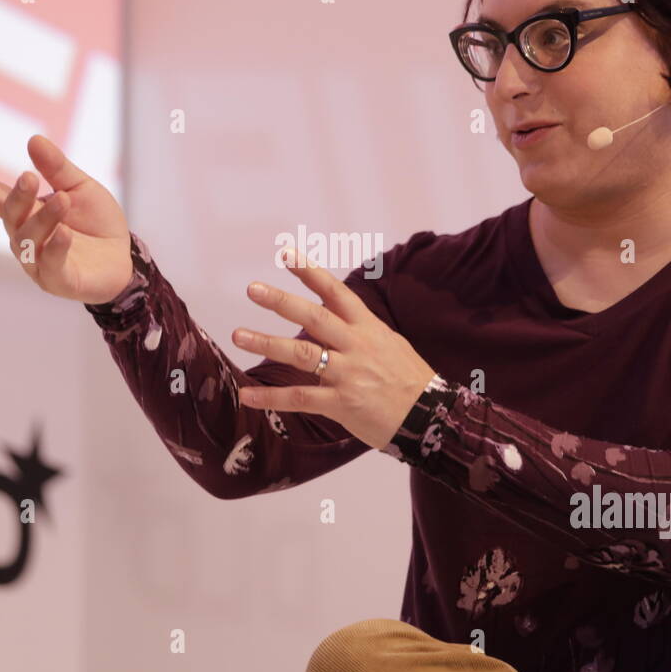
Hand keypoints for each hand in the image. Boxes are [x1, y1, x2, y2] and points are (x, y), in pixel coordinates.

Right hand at [0, 134, 133, 304]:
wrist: (125, 258)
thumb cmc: (98, 223)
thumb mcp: (80, 188)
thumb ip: (57, 169)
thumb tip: (34, 140)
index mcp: (27, 213)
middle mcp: (25, 238)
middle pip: (11, 216)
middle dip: (17, 197)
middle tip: (29, 176)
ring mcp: (37, 262)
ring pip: (28, 240)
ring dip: (43, 218)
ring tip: (63, 200)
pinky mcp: (57, 280)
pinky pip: (50, 264)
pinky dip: (55, 247)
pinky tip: (64, 233)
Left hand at [231, 247, 436, 450]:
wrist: (431, 417)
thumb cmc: (409, 379)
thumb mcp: (389, 343)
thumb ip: (358, 329)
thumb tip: (332, 313)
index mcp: (367, 327)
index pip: (336, 292)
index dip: (310, 272)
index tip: (286, 254)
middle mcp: (356, 345)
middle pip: (314, 317)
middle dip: (281, 301)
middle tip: (252, 289)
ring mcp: (348, 374)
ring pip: (302, 354)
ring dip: (267, 343)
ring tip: (239, 335)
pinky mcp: (341, 404)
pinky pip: (300, 398)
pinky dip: (271, 398)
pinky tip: (246, 396)